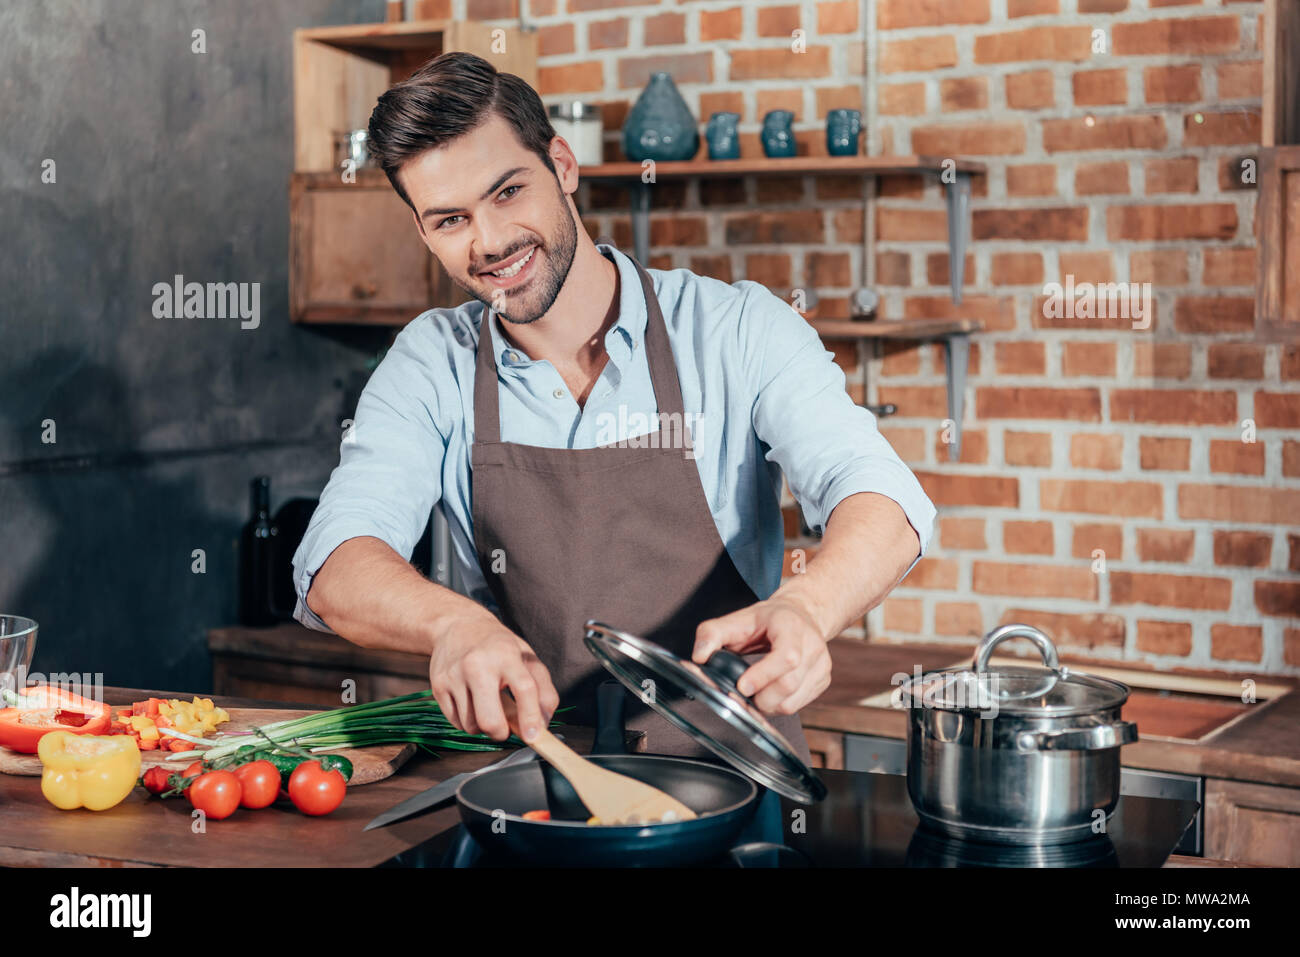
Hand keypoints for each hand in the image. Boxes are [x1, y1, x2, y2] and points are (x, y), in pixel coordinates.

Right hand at [428, 615, 558, 742]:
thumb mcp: (526, 657)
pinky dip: (467, 721)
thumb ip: (543, 688)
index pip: (524, 689)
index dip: (531, 717)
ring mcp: (454, 676)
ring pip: (471, 725)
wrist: (457, 625)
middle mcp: (478, 665)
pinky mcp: (438, 685)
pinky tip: (472, 703)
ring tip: (487, 707)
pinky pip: (456, 722)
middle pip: (489, 720)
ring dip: (483, 726)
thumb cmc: (497, 645)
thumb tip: (544, 722)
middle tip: (506, 726)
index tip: (534, 737)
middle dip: (501, 732)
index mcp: (506, 654)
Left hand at [691, 598, 831, 714]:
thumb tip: (699, 656)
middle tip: (742, 693)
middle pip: (789, 684)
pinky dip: (779, 706)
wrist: (800, 614)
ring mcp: (822, 664)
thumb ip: (711, 633)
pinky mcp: (823, 679)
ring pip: (793, 701)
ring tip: (754, 694)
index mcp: (791, 626)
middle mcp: (812, 645)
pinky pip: (799, 705)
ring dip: (768, 705)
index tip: (742, 686)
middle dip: (760, 697)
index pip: (787, 657)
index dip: (763, 675)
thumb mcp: (736, 618)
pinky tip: (769, 693)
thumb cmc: (767, 619)